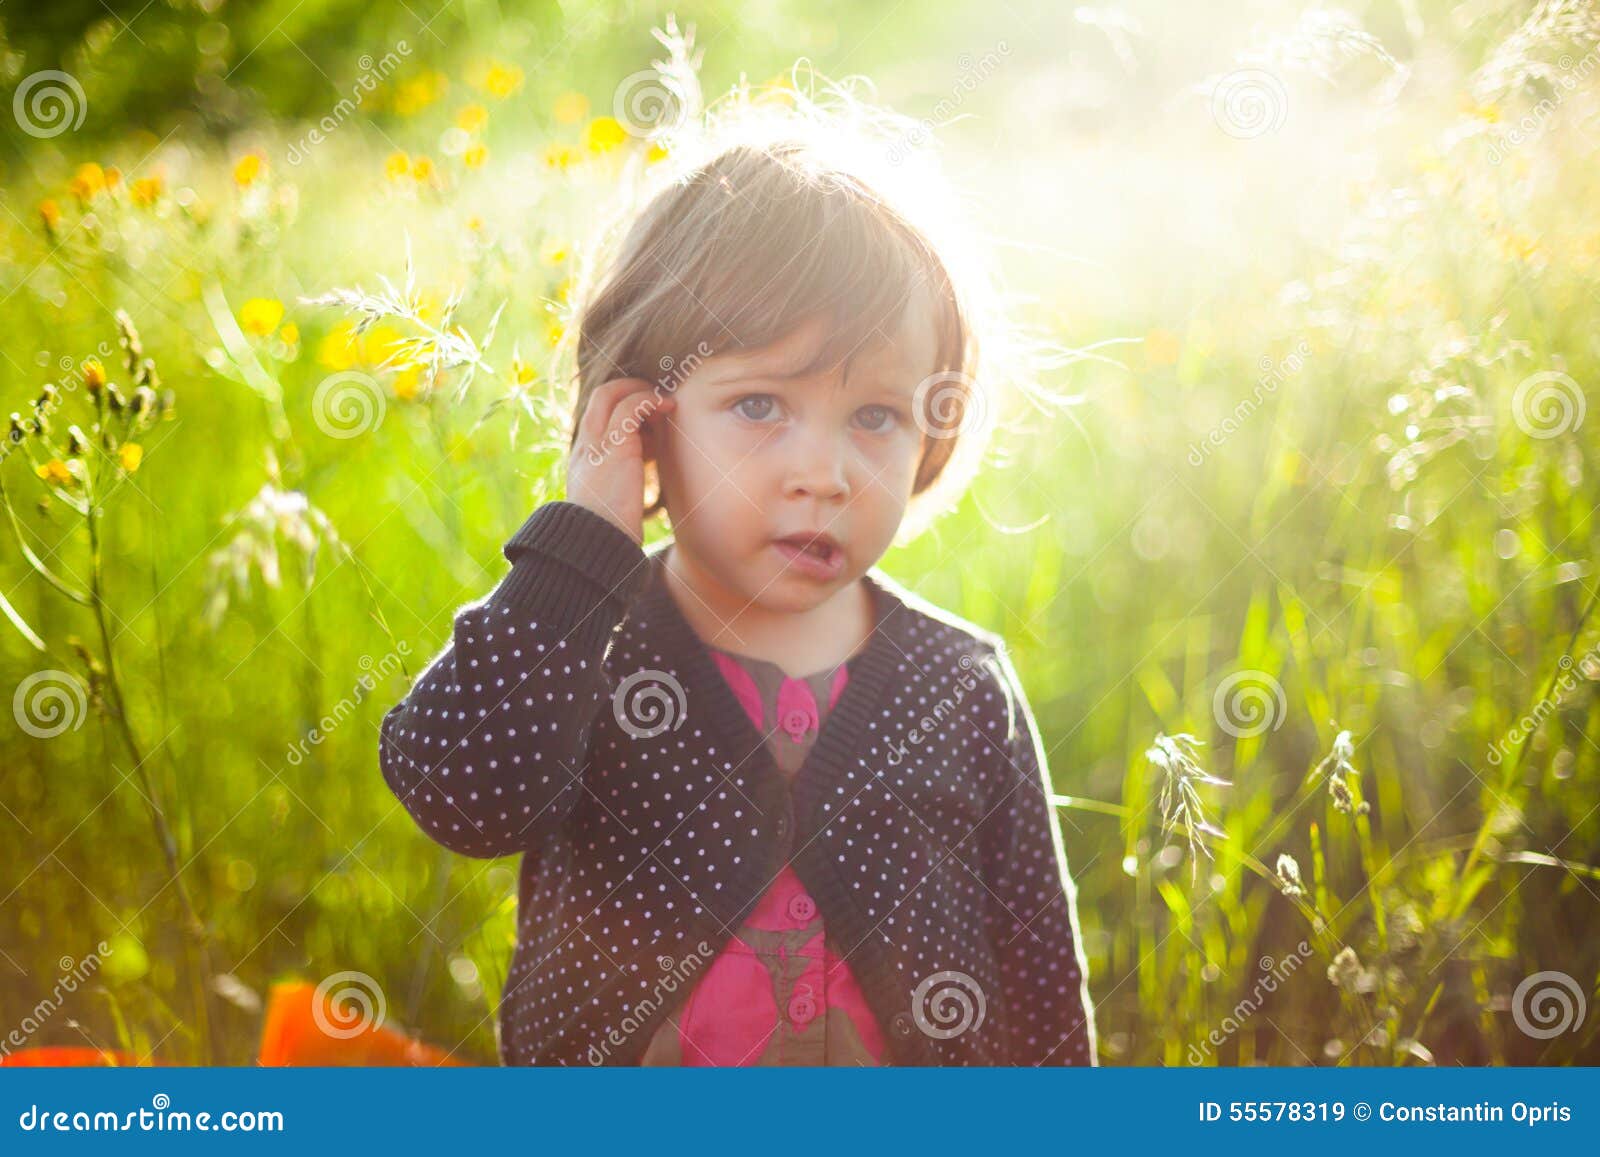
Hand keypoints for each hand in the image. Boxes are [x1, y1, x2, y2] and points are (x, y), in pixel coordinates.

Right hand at [566, 377, 675, 545]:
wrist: (597, 545)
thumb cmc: (609, 532)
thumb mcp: (610, 501)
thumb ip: (619, 482)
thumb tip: (635, 481)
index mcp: (583, 459)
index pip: (597, 416)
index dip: (622, 408)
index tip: (648, 420)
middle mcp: (585, 446)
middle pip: (600, 396)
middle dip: (630, 388)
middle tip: (657, 400)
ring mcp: (596, 443)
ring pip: (611, 394)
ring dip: (642, 392)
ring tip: (665, 404)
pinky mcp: (615, 446)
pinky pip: (630, 407)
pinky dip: (650, 399)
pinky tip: (668, 407)